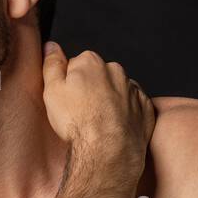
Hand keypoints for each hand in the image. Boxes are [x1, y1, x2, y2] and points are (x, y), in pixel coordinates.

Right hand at [42, 42, 154, 171]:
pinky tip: (114, 127)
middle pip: (97, 77)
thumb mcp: (52, 91)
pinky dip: (125, 114)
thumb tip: (51, 47)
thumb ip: (52, 65)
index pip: (75, 66)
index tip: (67, 101)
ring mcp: (132, 89)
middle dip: (90, 91)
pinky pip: (133, 107)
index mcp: (91, 62)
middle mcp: (115, 70)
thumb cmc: (79, 122)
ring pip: (116, 91)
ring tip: (98, 124)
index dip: (68, 85)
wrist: (107, 151)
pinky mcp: (145, 108)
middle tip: (81, 114)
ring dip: (108, 102)